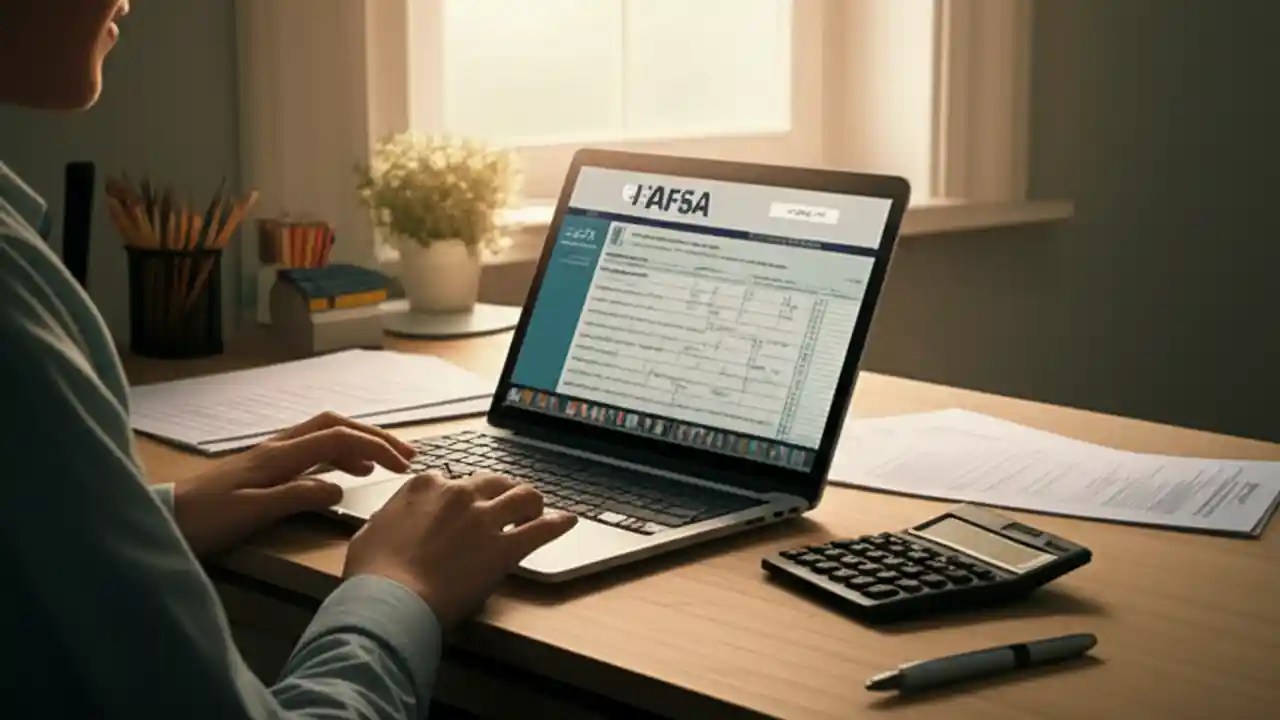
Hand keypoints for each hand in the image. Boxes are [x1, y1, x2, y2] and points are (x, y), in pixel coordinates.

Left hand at [173, 412, 414, 555]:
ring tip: (382, 464)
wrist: (161, 519)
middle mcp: (277, 447)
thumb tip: (338, 488)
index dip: (375, 446)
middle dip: (373, 436)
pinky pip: (311, 450)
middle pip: (335, 426)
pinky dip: (337, 455)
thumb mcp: (251, 512)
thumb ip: (296, 497)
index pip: (339, 437)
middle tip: (404, 456)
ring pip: (323, 435)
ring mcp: (269, 456)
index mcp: (278, 455)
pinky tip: (343, 474)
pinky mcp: (263, 468)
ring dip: (357, 444)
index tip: (403, 466)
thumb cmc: (202, 519)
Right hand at [344, 471, 577, 627]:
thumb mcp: (370, 533)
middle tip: (507, 508)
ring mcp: (484, 518)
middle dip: (502, 493)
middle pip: (493, 482)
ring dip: (532, 503)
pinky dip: (558, 524)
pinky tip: (568, 521)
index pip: (453, 480)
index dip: (461, 497)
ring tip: (536, 512)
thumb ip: (391, 518)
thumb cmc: (373, 574)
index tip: (463, 509)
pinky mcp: (505, 547)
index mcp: (424, 486)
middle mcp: (458, 494)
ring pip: (523, 496)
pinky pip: (542, 529)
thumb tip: (393, 521)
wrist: (390, 600)